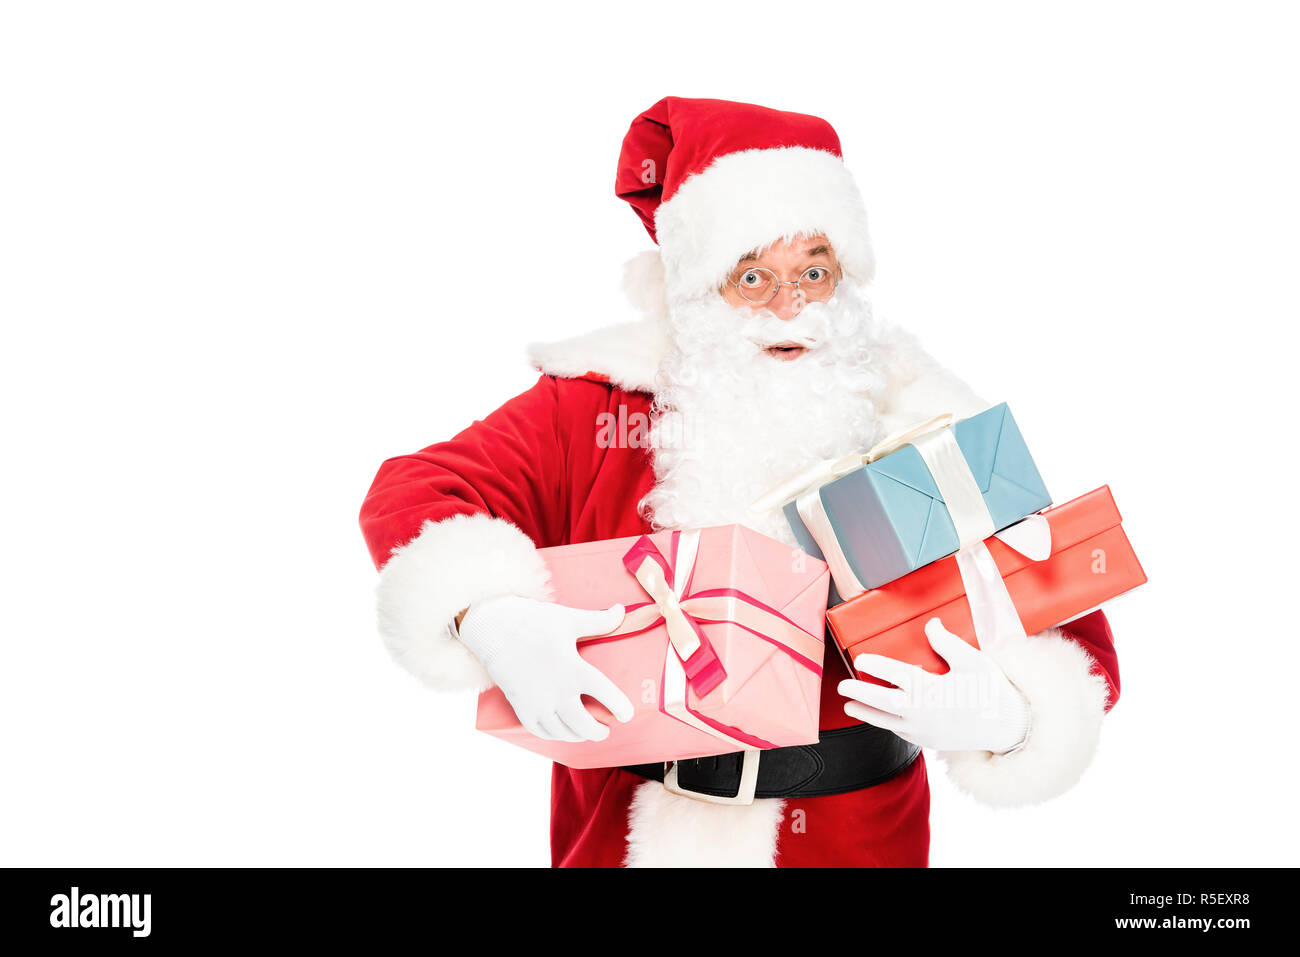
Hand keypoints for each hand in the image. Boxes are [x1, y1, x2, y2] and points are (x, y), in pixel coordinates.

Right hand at [457, 595, 634, 742]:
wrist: (493, 629)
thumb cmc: (534, 621)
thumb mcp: (569, 619)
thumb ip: (599, 620)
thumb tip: (622, 610)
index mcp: (574, 669)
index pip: (605, 694)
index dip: (620, 706)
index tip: (627, 714)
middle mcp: (558, 691)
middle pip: (584, 724)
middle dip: (598, 731)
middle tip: (606, 730)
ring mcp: (538, 702)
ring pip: (562, 732)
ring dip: (578, 737)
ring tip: (586, 734)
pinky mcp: (521, 706)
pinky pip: (540, 731)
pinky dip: (553, 736)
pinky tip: (560, 733)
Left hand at [838, 617, 1030, 753]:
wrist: (1008, 727)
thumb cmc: (991, 690)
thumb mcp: (972, 660)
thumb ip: (946, 642)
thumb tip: (931, 625)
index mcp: (929, 688)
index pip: (893, 674)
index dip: (874, 665)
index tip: (861, 659)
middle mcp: (921, 711)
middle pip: (881, 700)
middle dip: (859, 691)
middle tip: (842, 685)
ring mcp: (924, 729)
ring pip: (886, 721)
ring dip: (866, 712)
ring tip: (850, 706)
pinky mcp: (929, 742)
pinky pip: (901, 732)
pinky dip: (887, 724)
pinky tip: (881, 718)